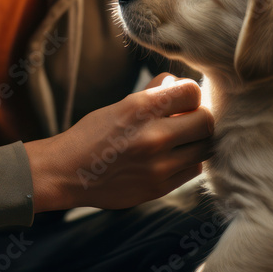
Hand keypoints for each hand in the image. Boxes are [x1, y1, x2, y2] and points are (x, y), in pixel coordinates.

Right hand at [25, 73, 213, 212]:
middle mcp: (153, 136)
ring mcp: (158, 165)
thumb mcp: (120, 105)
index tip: (183, 100)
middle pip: (206, 121)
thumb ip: (154, 94)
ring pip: (204, 148)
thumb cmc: (92, 134)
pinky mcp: (159, 187)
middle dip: (199, 118)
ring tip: (180, 140)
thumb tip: (179, 84)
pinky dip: (187, 161)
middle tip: (187, 121)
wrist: (66, 172)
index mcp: (140, 108)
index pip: (192, 92)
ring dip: (196, 142)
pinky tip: (170, 158)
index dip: (191, 94)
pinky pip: (193, 170)